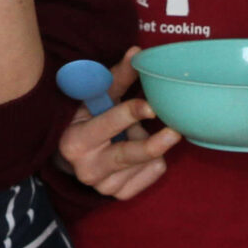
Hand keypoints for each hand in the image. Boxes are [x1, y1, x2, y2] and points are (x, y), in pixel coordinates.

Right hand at [55, 47, 178, 199]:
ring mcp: (103, 186)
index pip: (107, 125)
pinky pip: (150, 176)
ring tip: (131, 134)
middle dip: (152, 144)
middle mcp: (86, 169)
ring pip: (143, 164)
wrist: (73, 157)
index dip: (130, 114)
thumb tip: (137, 52)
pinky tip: (138, 153)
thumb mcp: (96, 98)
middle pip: (127, 155)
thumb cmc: (86, 119)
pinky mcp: (119, 195)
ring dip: (147, 144)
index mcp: (75, 141)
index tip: (151, 106)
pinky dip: (151, 161)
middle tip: (175, 132)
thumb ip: (117, 77)